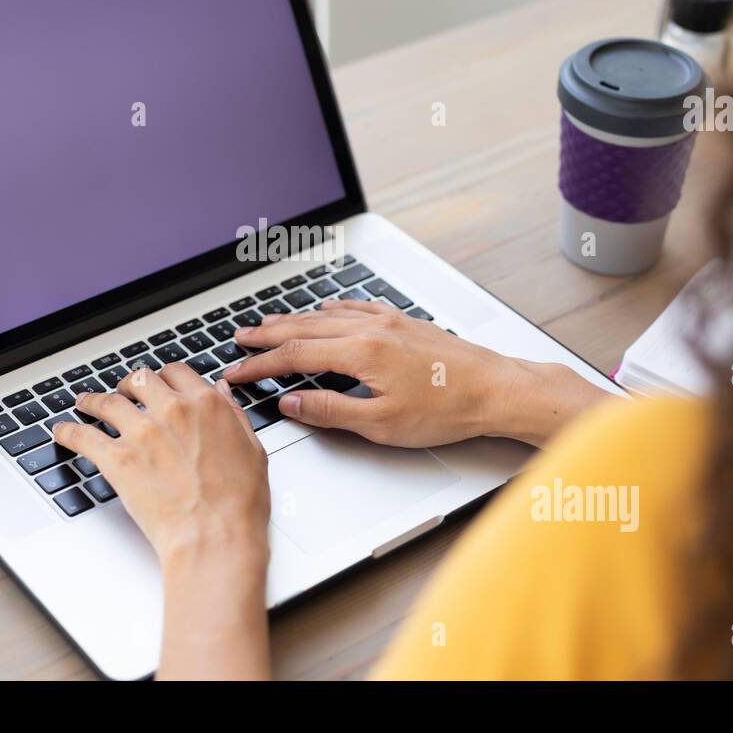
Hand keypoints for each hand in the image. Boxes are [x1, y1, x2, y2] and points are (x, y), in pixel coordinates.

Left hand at [52, 364, 268, 566]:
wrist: (215, 535)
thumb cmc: (238, 503)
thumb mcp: (252, 450)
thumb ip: (234, 416)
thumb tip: (221, 392)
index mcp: (206, 405)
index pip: (176, 372)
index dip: (163, 376)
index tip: (157, 383)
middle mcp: (172, 411)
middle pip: (140, 380)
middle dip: (129, 385)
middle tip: (123, 393)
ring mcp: (142, 433)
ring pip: (108, 402)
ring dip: (93, 401)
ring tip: (85, 403)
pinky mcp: (118, 459)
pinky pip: (83, 436)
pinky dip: (68, 432)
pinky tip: (62, 431)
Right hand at [224, 299, 608, 446]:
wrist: (497, 389)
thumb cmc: (447, 410)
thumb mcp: (382, 424)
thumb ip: (331, 412)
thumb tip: (292, 402)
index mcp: (360, 352)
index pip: (294, 356)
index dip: (259, 365)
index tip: (236, 373)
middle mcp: (370, 328)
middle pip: (304, 327)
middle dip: (268, 334)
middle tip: (239, 339)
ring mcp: (388, 321)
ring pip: (328, 315)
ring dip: (294, 319)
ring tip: (269, 323)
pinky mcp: (404, 322)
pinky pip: (357, 308)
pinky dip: (332, 308)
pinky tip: (327, 308)